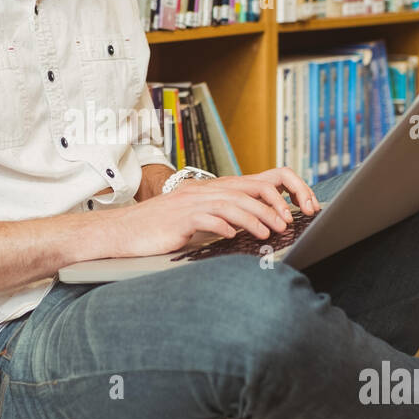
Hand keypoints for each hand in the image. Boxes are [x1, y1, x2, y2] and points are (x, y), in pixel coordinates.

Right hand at [103, 167, 319, 258]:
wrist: (122, 232)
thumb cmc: (158, 230)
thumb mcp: (195, 221)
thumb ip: (221, 219)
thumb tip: (253, 229)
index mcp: (211, 189)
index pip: (256, 181)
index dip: (281, 193)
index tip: (296, 210)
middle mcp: (204, 190)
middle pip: (250, 188)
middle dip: (275, 204)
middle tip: (289, 222)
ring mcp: (191, 203)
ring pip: (233, 202)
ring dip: (257, 217)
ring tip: (271, 232)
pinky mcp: (179, 218)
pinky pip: (207, 217)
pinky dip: (225, 226)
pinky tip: (234, 237)